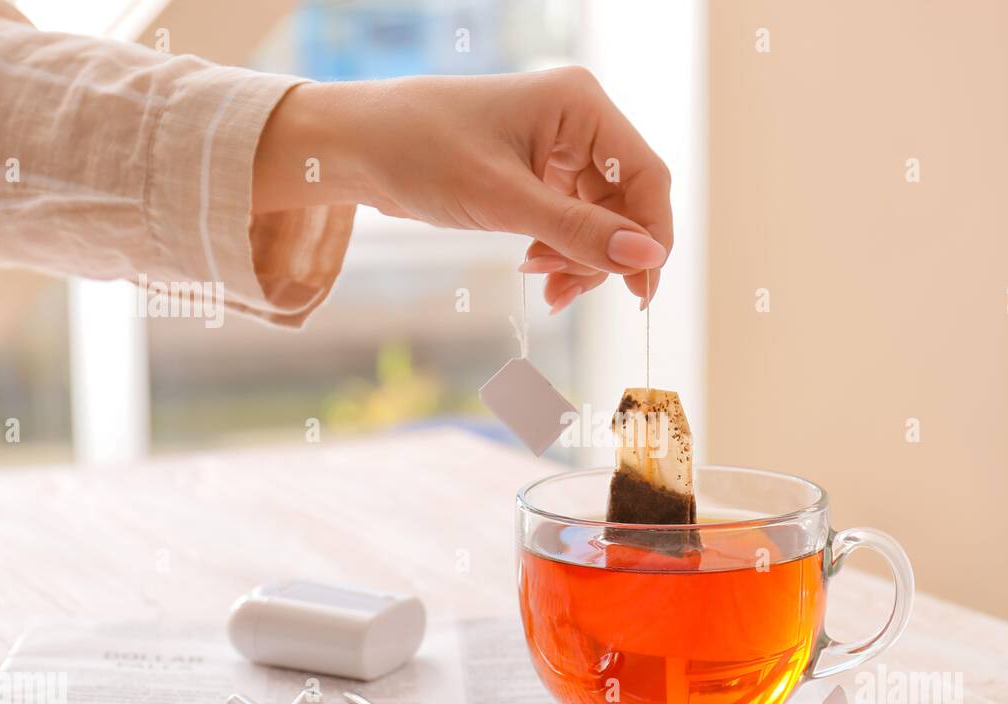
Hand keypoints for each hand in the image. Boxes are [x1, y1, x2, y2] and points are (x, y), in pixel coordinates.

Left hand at [253, 67, 671, 311]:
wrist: (356, 147)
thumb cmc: (421, 153)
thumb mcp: (504, 201)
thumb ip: (579, 232)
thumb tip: (646, 259)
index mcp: (580, 105)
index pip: (646, 177)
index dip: (651, 236)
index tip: (639, 290)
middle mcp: (578, 121)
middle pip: (625, 204)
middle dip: (602, 254)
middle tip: (564, 292)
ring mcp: (559, 147)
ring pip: (600, 219)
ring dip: (578, 261)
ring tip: (543, 288)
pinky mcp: (538, 173)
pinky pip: (571, 221)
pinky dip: (559, 253)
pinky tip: (535, 272)